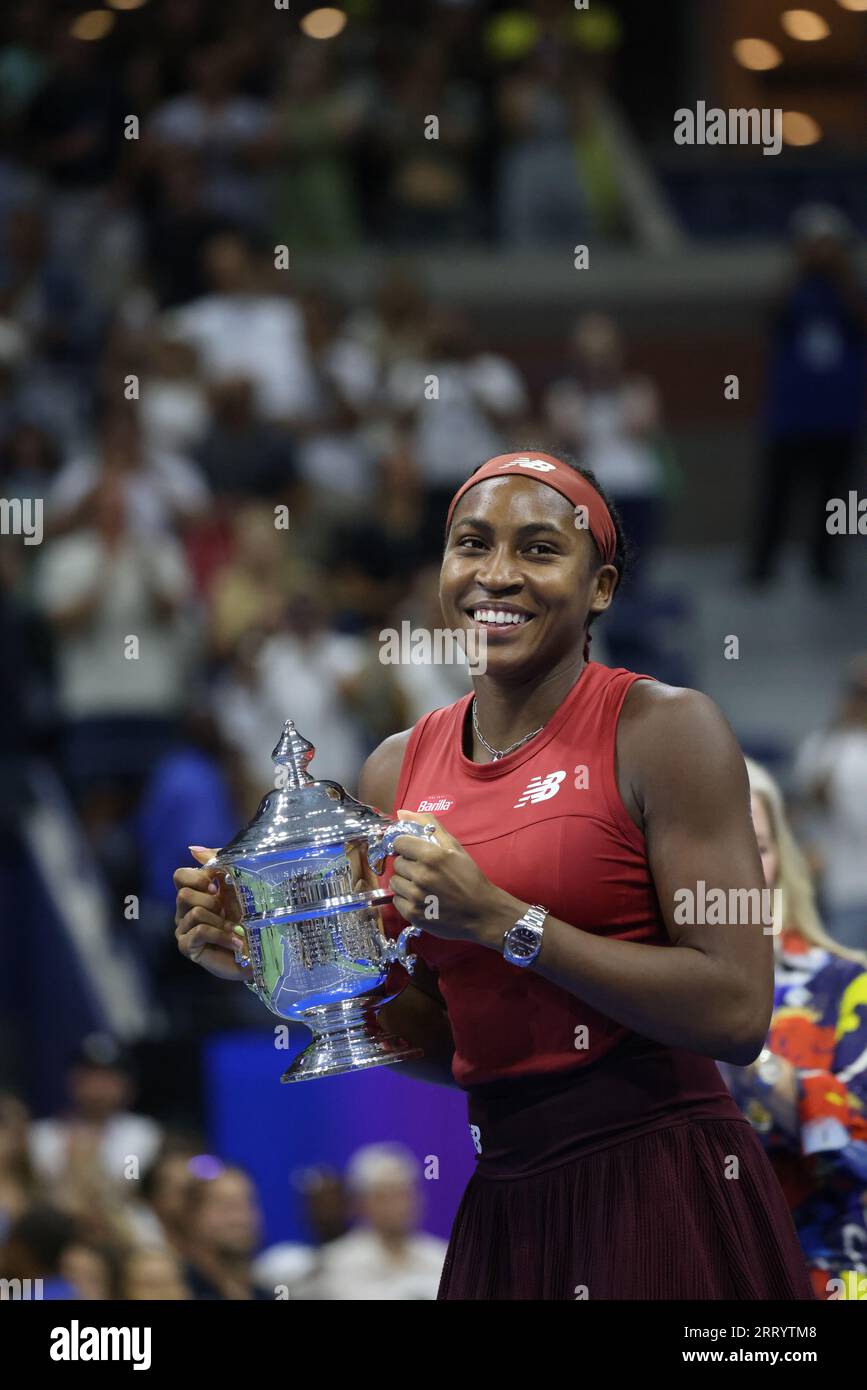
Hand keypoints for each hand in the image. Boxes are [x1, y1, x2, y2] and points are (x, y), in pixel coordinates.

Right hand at [173, 847, 250, 981]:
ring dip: (220, 920)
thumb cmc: (253, 916)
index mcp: (196, 892)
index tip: (217, 887)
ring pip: (193, 912)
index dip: (198, 878)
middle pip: (183, 894)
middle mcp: (185, 910)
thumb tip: (191, 849)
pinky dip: (221, 935)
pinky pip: (199, 931)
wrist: (264, 950)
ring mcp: (184, 929)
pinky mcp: (188, 947)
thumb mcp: (238, 881)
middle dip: (211, 901)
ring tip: (236, 929)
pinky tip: (236, 942)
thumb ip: (217, 861)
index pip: (179, 875)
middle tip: (227, 911)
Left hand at [388, 810, 515, 946]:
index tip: (414, 852)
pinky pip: (396, 900)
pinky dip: (406, 899)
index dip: (406, 847)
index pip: (399, 843)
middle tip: (424, 871)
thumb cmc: (469, 877)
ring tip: (423, 886)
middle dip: (408, 865)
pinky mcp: (413, 914)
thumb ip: (429, 826)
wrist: (481, 912)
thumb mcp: (454, 847)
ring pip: (395, 882)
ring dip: (405, 882)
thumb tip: (402, 812)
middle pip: (397, 863)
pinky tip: (422, 899)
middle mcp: (421, 875)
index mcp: (431, 855)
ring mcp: (416, 896)